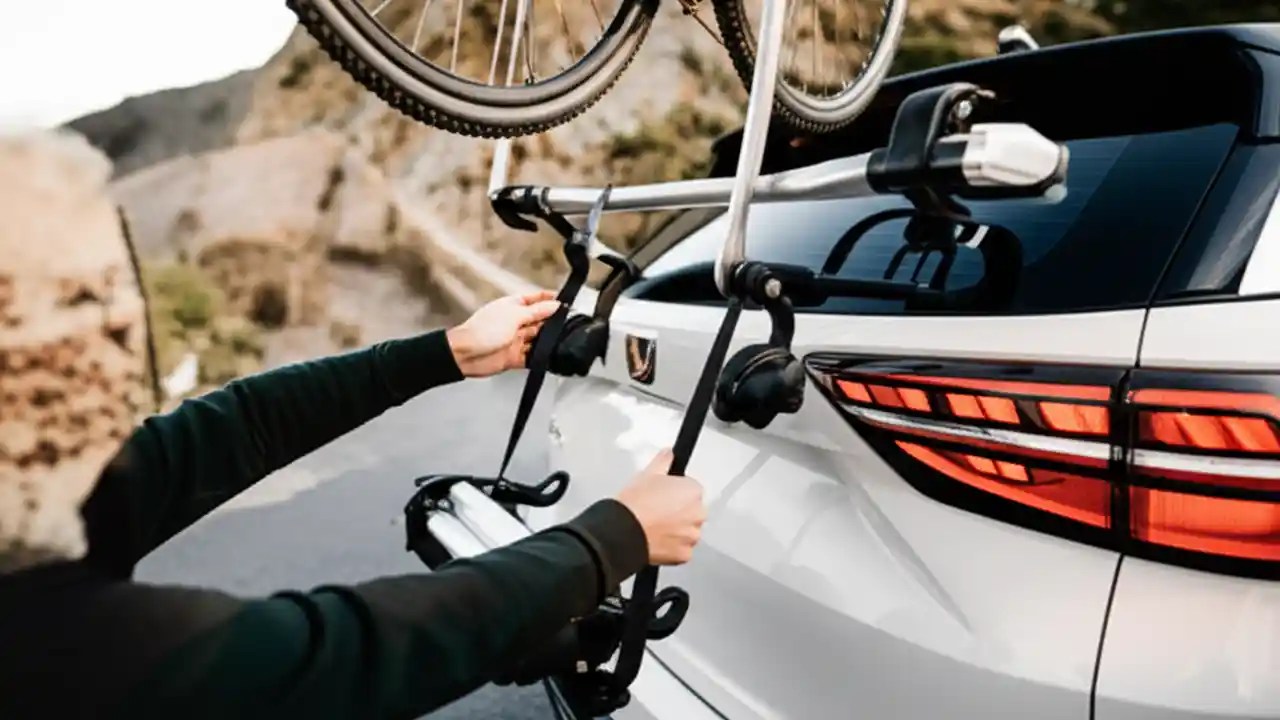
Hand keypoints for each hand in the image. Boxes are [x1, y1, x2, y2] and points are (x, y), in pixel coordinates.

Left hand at [447, 291, 561, 377]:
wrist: (465, 354)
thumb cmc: (482, 331)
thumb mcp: (515, 315)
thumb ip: (537, 312)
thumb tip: (554, 305)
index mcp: (513, 306)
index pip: (536, 300)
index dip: (550, 300)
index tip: (565, 302)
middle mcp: (515, 322)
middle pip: (540, 320)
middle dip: (552, 322)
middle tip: (567, 324)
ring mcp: (515, 340)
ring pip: (538, 339)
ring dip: (547, 340)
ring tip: (558, 341)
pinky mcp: (514, 356)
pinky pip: (532, 357)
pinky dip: (540, 357)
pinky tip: (548, 357)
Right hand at [615, 449, 705, 565]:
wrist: (623, 531)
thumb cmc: (635, 503)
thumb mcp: (647, 474)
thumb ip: (663, 461)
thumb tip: (668, 454)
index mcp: (693, 491)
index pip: (691, 489)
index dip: (676, 493)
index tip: (664, 497)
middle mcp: (698, 514)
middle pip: (693, 512)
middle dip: (680, 512)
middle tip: (658, 513)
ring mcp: (692, 536)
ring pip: (688, 532)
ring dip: (677, 531)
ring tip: (656, 528)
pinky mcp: (684, 555)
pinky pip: (682, 550)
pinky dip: (672, 548)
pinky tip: (657, 541)